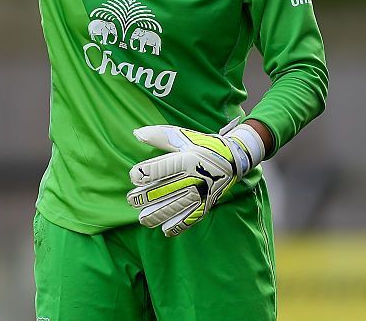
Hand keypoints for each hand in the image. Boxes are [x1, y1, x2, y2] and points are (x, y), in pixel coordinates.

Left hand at [127, 118, 264, 236]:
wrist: (234, 157)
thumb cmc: (203, 145)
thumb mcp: (182, 137)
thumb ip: (159, 136)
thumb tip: (136, 133)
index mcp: (186, 159)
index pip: (161, 168)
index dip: (145, 173)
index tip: (134, 177)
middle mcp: (194, 177)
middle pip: (166, 190)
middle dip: (146, 197)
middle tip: (131, 200)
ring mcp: (202, 192)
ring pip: (176, 207)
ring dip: (158, 215)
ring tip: (143, 219)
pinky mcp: (208, 203)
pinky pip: (193, 217)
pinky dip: (179, 226)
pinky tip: (166, 231)